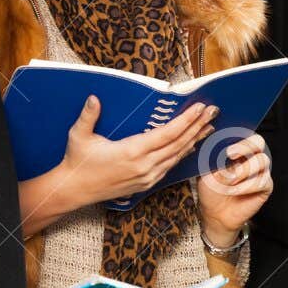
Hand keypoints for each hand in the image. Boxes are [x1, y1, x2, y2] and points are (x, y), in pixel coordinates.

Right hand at [44, 98, 216, 205]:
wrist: (75, 189)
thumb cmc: (77, 161)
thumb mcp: (79, 136)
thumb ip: (89, 116)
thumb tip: (94, 98)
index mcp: (131, 151)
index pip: (167, 134)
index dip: (186, 120)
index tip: (200, 108)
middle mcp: (144, 166)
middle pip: (178, 144)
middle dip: (197, 126)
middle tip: (213, 111)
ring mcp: (147, 176)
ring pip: (177, 156)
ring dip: (194, 140)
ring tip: (208, 126)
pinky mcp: (146, 183)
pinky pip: (170, 167)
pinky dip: (182, 154)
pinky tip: (191, 145)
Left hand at [198, 133, 271, 244]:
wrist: (214, 212)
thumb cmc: (210, 187)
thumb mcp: (206, 170)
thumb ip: (214, 157)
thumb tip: (221, 150)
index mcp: (238, 147)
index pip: (244, 132)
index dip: (238, 136)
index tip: (226, 147)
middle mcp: (251, 156)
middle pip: (259, 141)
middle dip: (245, 146)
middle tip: (229, 155)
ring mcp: (260, 170)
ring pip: (262, 160)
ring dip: (243, 170)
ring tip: (229, 181)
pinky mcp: (265, 186)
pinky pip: (263, 181)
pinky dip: (246, 186)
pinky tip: (234, 190)